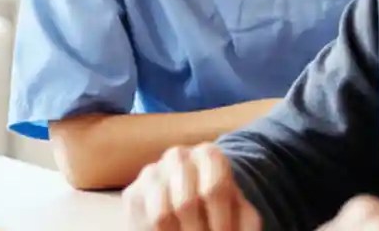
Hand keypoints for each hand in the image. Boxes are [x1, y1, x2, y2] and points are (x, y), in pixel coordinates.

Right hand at [123, 144, 261, 230]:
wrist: (190, 200)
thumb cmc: (220, 208)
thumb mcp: (240, 214)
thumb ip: (246, 221)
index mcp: (209, 155)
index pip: (214, 189)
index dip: (222, 222)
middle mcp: (178, 156)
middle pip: (186, 203)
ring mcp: (152, 172)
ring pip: (162, 215)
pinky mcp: (133, 193)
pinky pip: (143, 223)